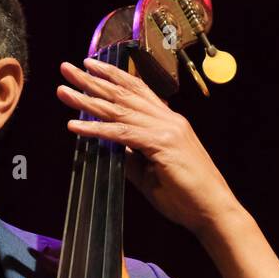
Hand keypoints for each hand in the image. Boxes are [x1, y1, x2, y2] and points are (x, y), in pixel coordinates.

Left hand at [57, 56, 240, 236]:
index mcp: (169, 122)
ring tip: (64, 90)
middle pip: (124, 94)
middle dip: (93, 80)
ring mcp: (167, 129)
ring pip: (120, 110)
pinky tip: (75, 126)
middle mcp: (168, 119)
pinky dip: (96, 129)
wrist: (214, 210)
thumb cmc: (187, 196)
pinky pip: (122, 134)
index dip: (113, 76)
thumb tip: (110, 146)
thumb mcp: (152, 173)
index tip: (91, 66)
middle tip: (67, 68)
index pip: (137, 91)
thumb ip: (132, 156)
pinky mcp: (162, 145)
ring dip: (88, 99)